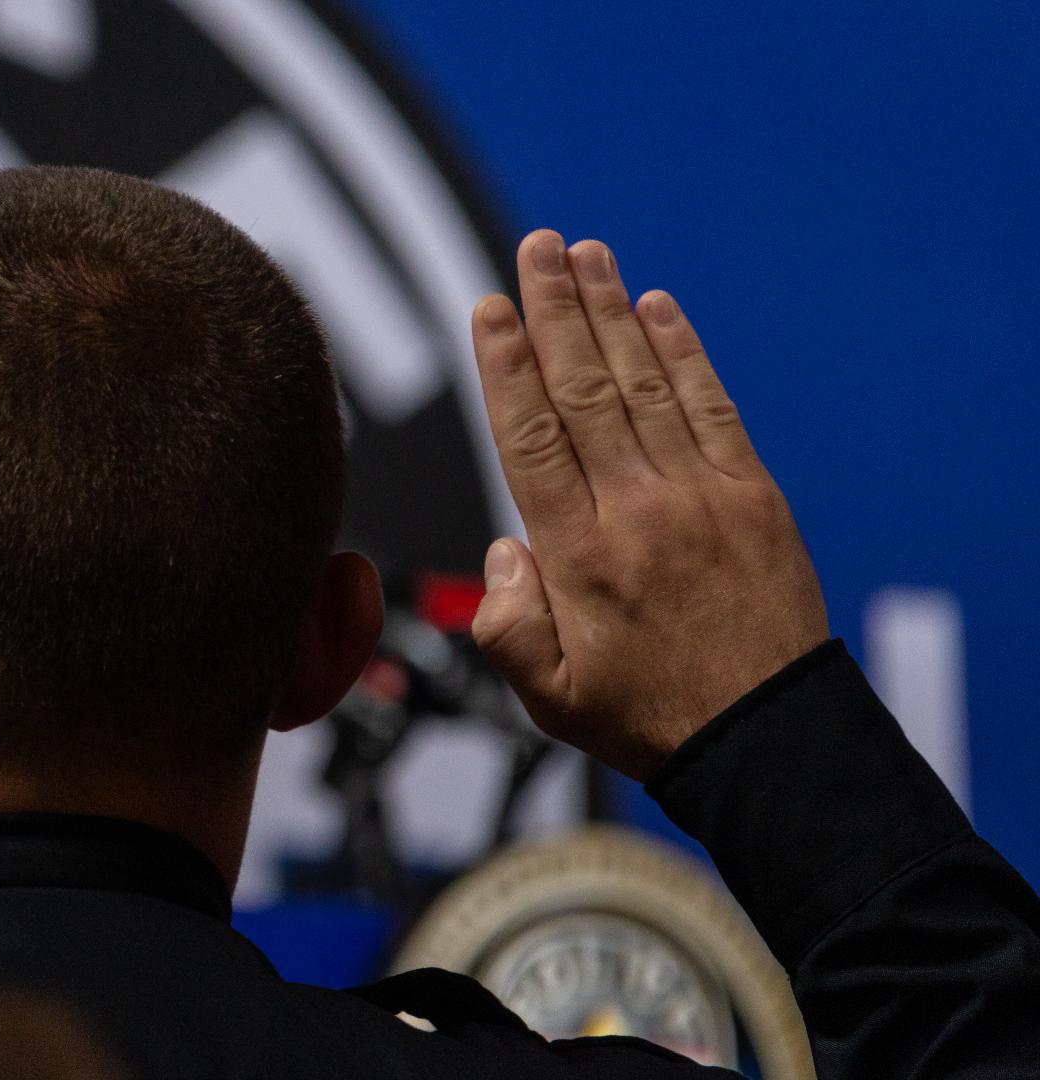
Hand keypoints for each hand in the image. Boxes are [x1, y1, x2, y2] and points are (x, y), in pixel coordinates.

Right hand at [467, 231, 828, 779]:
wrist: (767, 737)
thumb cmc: (648, 717)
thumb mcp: (548, 695)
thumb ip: (506, 623)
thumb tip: (505, 550)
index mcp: (579, 556)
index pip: (531, 438)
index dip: (506, 366)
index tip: (489, 307)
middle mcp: (638, 510)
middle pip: (585, 390)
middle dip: (554, 311)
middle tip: (535, 246)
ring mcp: (701, 495)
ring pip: (644, 383)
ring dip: (610, 312)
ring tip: (584, 253)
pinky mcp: (752, 495)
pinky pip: (711, 406)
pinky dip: (683, 352)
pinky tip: (658, 308)